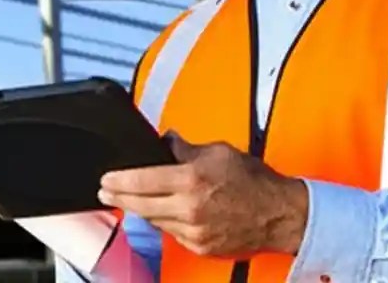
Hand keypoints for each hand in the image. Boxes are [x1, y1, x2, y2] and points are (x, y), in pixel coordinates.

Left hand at [97, 132, 307, 257]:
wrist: (280, 214)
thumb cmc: (256, 182)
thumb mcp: (219, 151)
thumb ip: (186, 148)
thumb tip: (166, 142)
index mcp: (192, 180)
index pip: (142, 180)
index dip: (118, 180)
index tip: (106, 179)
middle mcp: (189, 208)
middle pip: (140, 205)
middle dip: (119, 197)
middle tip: (107, 191)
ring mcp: (193, 231)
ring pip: (154, 220)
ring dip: (140, 209)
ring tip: (131, 199)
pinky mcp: (200, 246)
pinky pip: (171, 233)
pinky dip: (163, 221)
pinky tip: (160, 212)